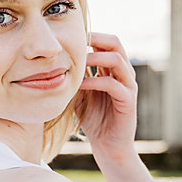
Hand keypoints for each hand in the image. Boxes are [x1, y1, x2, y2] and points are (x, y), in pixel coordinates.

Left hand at [75, 32, 137, 164]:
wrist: (108, 146)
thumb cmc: (93, 119)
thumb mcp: (79, 94)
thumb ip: (74, 77)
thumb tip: (53, 62)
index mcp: (113, 69)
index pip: (106, 41)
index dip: (90, 34)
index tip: (69, 35)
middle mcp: (124, 73)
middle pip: (115, 43)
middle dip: (95, 38)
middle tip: (75, 40)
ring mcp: (128, 86)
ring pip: (117, 60)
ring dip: (95, 57)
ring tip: (77, 61)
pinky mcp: (128, 101)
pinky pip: (113, 85)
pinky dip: (95, 82)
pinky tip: (79, 85)